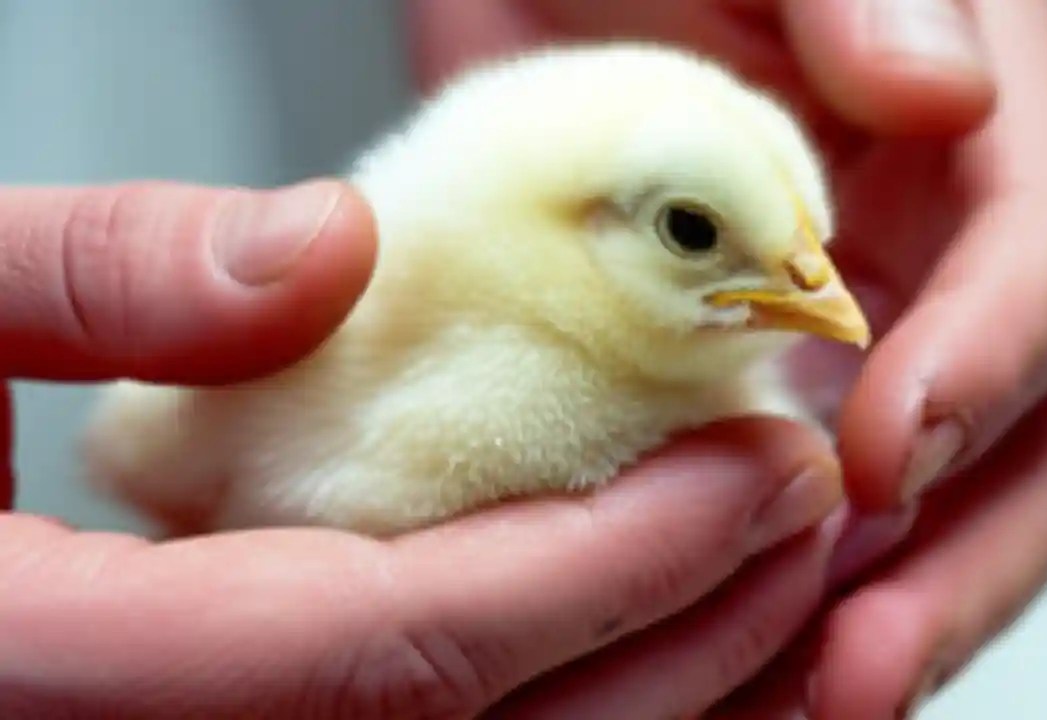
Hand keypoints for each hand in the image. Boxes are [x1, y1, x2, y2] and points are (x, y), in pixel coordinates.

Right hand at [0, 182, 843, 716]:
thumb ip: (86, 275)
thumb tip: (325, 250)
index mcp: (47, 681)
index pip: (393, 647)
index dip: (603, 563)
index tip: (754, 463)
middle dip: (681, 646)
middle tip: (808, 517)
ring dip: (667, 707)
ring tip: (779, 586)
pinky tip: (672, 658)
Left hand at [406, 0, 1046, 715]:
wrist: (536, 15)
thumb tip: (947, 94)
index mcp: (976, 153)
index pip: (1040, 271)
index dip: (989, 370)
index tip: (890, 453)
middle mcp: (935, 278)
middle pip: (1013, 446)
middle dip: (950, 564)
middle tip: (864, 657)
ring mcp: (851, 365)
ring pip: (912, 525)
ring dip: (868, 624)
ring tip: (798, 702)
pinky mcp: (753, 418)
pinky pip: (789, 537)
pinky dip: (765, 617)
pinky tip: (718, 673)